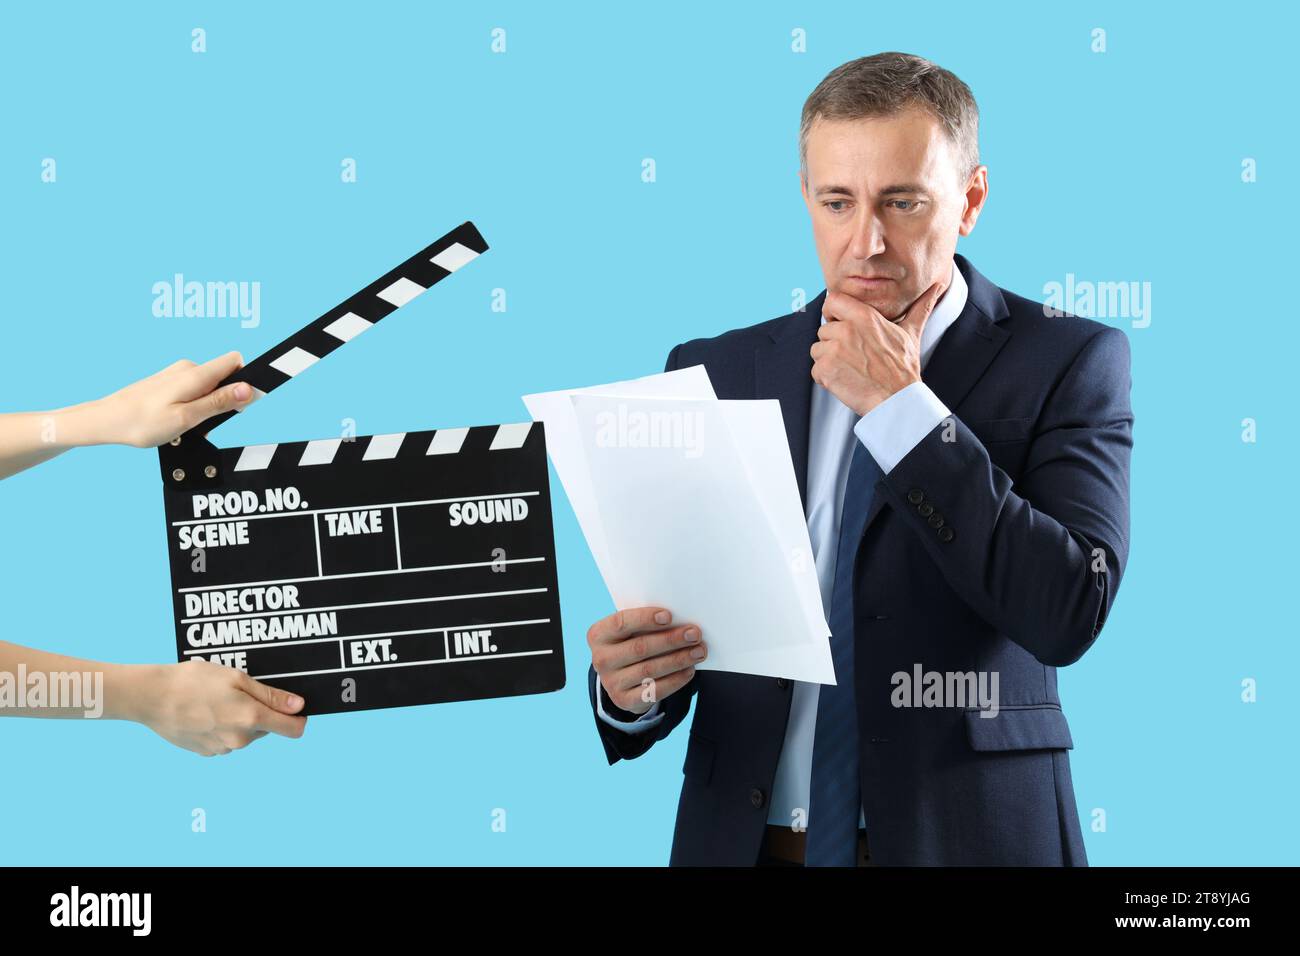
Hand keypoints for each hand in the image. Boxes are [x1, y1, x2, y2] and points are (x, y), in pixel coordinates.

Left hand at [90, 351, 257, 446]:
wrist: (105, 421)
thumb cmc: (141, 423)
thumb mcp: (186, 418)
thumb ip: (219, 403)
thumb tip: (248, 389)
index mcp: (195, 375)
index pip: (235, 361)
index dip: (245, 381)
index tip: (242, 403)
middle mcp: (188, 369)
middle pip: (224, 376)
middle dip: (225, 401)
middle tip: (205, 423)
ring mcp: (177, 375)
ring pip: (209, 387)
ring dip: (207, 407)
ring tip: (185, 425)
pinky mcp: (169, 382)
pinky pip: (194, 391)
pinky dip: (193, 407)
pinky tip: (175, 421)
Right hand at [129, 659, 306, 755]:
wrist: (152, 698)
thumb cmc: (194, 681)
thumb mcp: (237, 678)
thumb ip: (272, 696)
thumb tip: (299, 707)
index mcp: (252, 720)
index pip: (294, 729)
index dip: (298, 716)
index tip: (292, 704)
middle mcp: (240, 740)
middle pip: (267, 728)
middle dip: (262, 712)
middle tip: (240, 690)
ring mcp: (222, 749)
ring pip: (245, 734)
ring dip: (241, 718)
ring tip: (218, 698)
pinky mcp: (206, 753)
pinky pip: (226, 739)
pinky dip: (222, 726)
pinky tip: (205, 710)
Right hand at [588, 607, 705, 715]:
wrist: (621, 675)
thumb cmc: (632, 641)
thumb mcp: (631, 630)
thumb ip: (647, 624)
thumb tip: (681, 622)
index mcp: (599, 635)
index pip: (621, 623)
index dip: (645, 619)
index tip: (669, 616)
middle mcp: (600, 659)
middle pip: (640, 648)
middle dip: (671, 640)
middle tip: (695, 634)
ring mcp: (611, 682)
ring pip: (650, 669)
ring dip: (678, 659)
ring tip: (699, 651)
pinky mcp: (624, 700)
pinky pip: (654, 690)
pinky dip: (675, 679)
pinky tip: (689, 670)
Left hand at [812, 281, 943, 415]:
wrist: (897, 401)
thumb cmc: (904, 368)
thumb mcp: (911, 333)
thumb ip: (920, 307)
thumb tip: (939, 286)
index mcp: (864, 316)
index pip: (831, 300)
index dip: (833, 312)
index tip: (840, 323)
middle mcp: (846, 330)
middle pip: (824, 329)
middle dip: (834, 343)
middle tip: (855, 357)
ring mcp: (834, 350)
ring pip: (817, 349)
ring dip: (829, 360)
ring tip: (852, 369)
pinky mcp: (826, 370)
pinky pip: (815, 370)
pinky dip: (826, 378)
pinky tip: (846, 381)